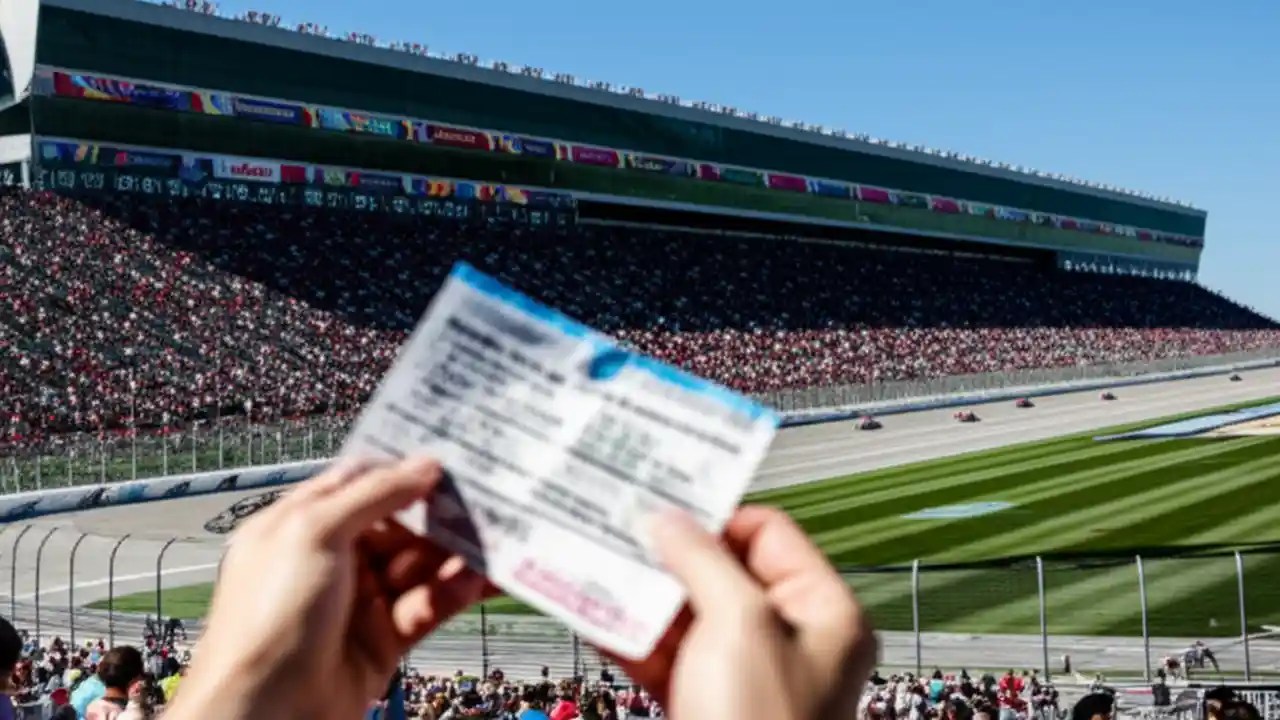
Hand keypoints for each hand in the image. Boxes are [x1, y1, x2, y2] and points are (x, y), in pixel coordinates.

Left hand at [166, 457, 493, 719]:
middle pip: (398, 525)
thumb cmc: (270, 617)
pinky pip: (425, 608)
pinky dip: (452, 593)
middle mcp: (330, 560)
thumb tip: (424, 465)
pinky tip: (478, 580)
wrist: (267, 711)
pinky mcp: (382, 639)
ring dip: (454, 555)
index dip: (400, 470)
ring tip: (494, 539)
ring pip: (418, 567)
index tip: (446, 459)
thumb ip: (374, 495)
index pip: (357, 483)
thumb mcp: (314, 533)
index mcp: (300, 525)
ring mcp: (358, 601)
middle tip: (484, 500)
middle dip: (438, 515)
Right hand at [615, 505, 876, 719]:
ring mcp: (744, 676)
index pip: (767, 535)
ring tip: (595, 567)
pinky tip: (595, 614)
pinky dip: (631, 637)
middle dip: (666, 558)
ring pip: (686, 615)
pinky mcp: (705, 704)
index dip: (713, 520)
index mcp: (824, 613)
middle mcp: (789, 640)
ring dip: (641, 595)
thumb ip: (703, 561)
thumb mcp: (740, 625)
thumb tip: (669, 520)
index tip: (660, 509)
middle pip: (720, 573)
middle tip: (618, 533)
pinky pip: (666, 657)